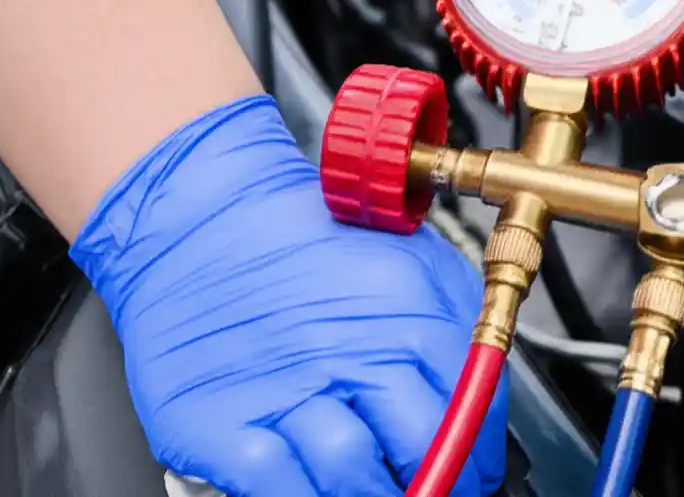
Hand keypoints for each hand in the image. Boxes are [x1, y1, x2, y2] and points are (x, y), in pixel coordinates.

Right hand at [70, 95, 505, 496]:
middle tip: (433, 487)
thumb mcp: (413, 259)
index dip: (481, 458)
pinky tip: (317, 491)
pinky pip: (278, 488)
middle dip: (438, 482)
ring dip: (373, 496)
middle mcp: (351, 348)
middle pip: (423, 448)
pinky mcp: (218, 420)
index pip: (474, 408)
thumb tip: (480, 405)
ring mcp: (283, 385)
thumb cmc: (309, 239)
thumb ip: (456, 328)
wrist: (202, 215)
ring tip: (375, 489)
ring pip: (353, 476)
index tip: (477, 473)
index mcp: (409, 311)